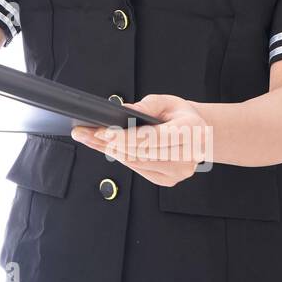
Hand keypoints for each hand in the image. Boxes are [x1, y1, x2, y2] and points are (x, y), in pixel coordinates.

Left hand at [71, 94, 211, 186]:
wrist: (197, 133)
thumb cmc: (181, 116)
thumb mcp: (166, 101)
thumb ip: (146, 105)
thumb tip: (123, 110)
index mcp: (190, 131)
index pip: (152, 138)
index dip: (125, 136)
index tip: (102, 132)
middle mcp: (187, 155)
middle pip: (140, 153)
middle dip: (109, 143)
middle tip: (84, 134)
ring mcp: (179, 171)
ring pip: (136, 163)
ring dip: (110, 151)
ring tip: (89, 139)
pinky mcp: (169, 180)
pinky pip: (139, 170)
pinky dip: (122, 158)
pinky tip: (107, 148)